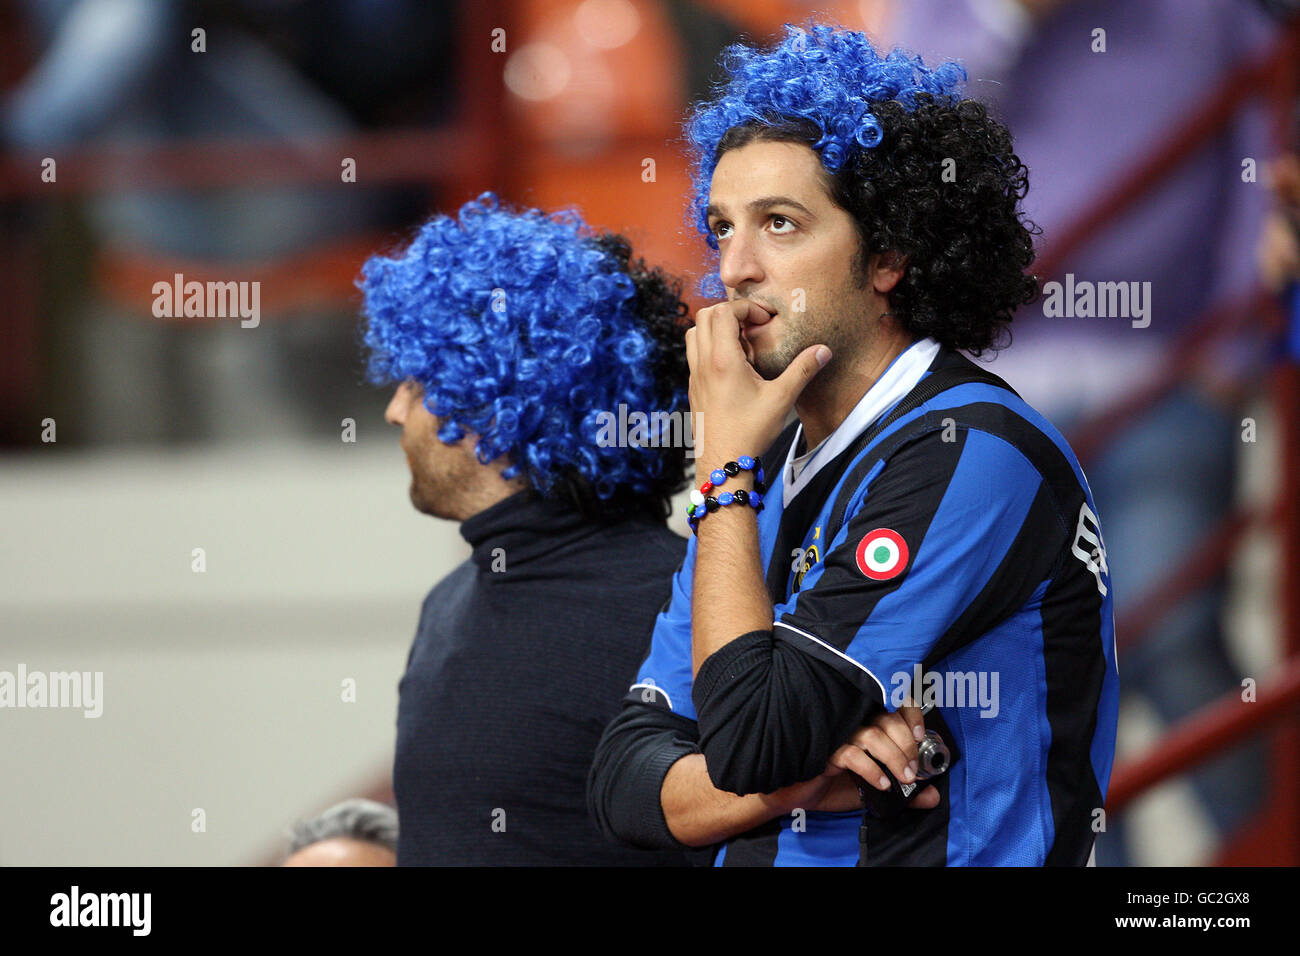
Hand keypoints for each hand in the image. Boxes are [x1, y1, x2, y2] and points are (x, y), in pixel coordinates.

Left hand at [686, 300, 830, 464]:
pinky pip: (695, 353)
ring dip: (716, 328)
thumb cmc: (750, 431)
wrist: (723, 461)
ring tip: (742, 344)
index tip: (765, 321)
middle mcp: (703, 363)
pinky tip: (734, 365)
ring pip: (695, 333)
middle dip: (730, 312)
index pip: (724, 312)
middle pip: (704, 315)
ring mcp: (695, 375)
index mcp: (722, 359)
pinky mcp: (694, 387)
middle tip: (753, 327)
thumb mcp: (781, 398)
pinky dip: (710, 346)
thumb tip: (823, 350)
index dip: (746, 308)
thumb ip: (803, 370)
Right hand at [826, 704, 939, 809]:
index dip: (911, 714)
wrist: (805, 795)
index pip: (893, 703)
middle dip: (907, 744)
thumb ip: (907, 792)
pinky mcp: (827, 751)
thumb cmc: (839, 784)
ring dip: (894, 757)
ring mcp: (840, 735)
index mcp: (867, 723)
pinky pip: (853, 755)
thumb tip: (933, 796)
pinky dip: (872, 770)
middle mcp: (854, 723)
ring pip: (872, 735)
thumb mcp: (879, 788)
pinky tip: (882, 784)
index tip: (920, 736)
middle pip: (886, 719)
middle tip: (914, 768)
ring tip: (903, 778)